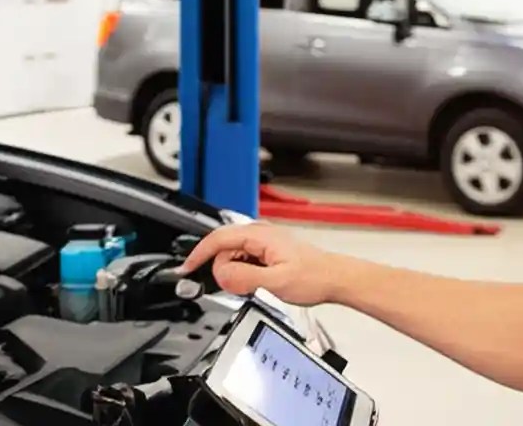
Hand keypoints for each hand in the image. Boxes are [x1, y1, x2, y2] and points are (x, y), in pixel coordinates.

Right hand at [177, 222, 347, 305]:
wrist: (335, 278)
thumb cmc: (314, 277)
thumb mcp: (276, 282)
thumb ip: (244, 277)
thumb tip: (221, 274)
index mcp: (260, 235)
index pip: (218, 239)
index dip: (198, 254)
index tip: (186, 268)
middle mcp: (260, 234)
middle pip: (223, 249)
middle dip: (222, 270)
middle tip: (237, 288)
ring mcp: (264, 241)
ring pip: (233, 256)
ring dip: (235, 273)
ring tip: (255, 286)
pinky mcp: (267, 251)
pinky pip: (244, 260)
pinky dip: (243, 273)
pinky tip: (258, 283)